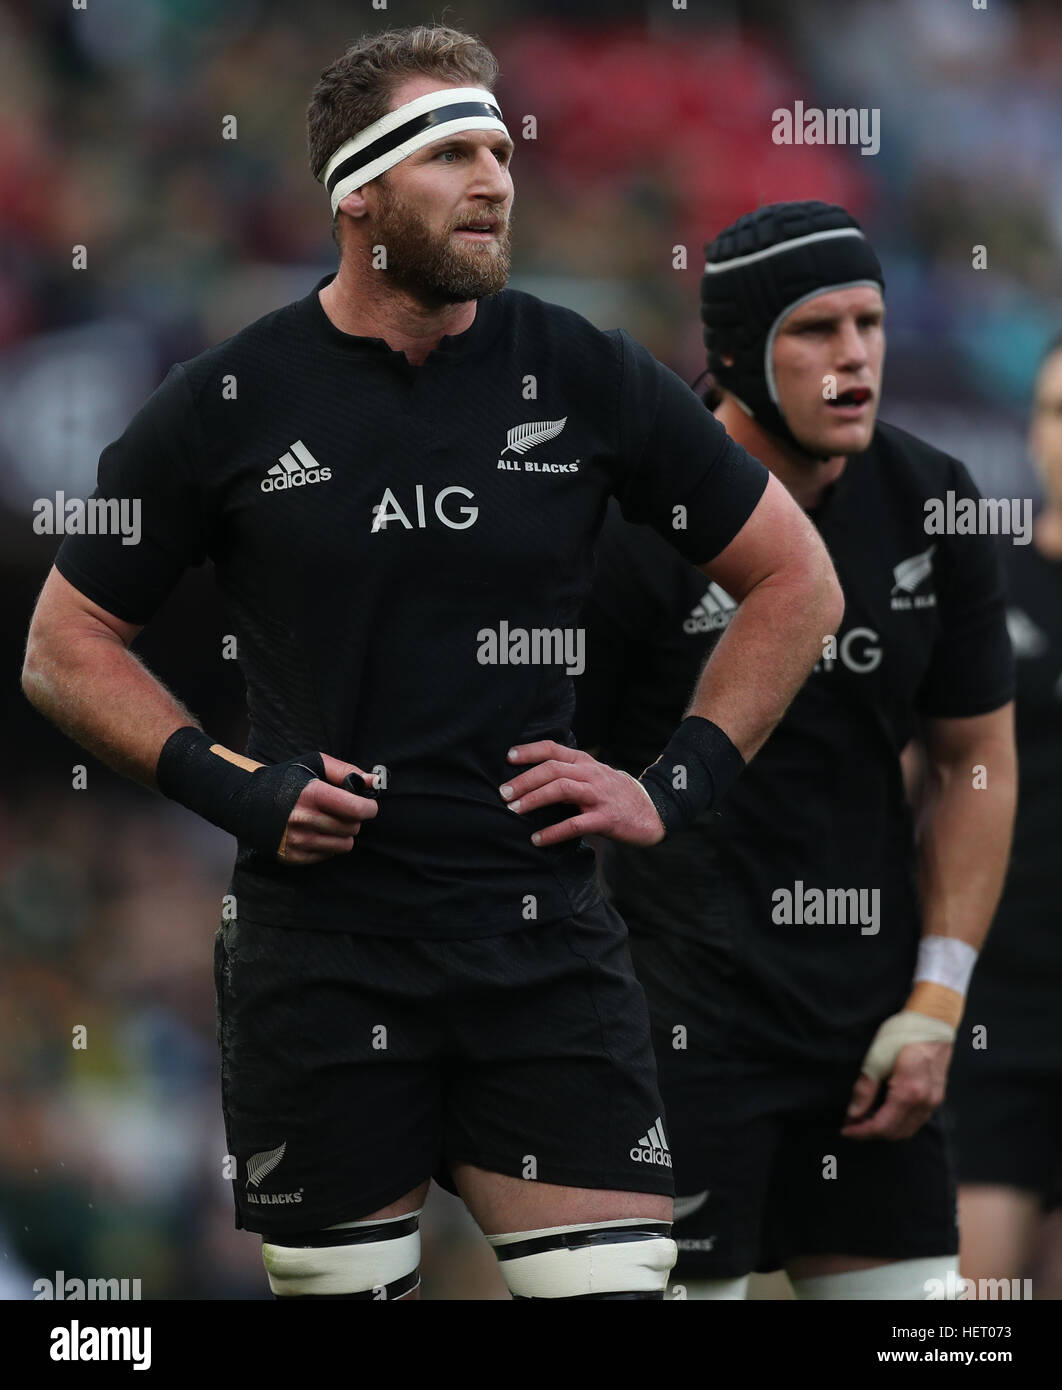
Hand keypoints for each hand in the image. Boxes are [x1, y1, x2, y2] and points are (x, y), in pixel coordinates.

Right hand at [278, 753, 378, 865]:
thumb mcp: (313, 764)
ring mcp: (296, 840)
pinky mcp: (291, 855)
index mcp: (311, 794)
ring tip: (329, 821)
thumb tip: (373, 781)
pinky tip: (315, 832)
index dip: (368, 807)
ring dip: (343, 834)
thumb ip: (345, 770)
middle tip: (342, 811)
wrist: (246, 800)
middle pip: (352, 828)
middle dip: (353, 819)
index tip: (367, 805)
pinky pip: (327, 855)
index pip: (356, 809)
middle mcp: (303, 819)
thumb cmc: (285, 780)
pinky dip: (327, 844)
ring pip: (344, 845)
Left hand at [500, 740, 665, 847]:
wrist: (653, 811)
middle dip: (525, 780)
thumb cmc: (616, 794)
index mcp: (586, 762)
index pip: (554, 749)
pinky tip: (537, 839)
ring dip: (534, 799)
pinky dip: (553, 832)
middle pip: (553, 769)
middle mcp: (591, 774)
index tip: (508, 757)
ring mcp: (599, 796)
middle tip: (504, 792)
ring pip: (561, 789)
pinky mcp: (605, 819)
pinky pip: (574, 824)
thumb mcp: (595, 775)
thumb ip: (571, 772)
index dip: (530, 751)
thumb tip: (534, 777)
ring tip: (514, 810)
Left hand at [840, 1040, 952, 1140]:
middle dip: (871, 1132)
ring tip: (864, 1118)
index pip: (883, 1126)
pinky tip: (883, 1111)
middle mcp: (925, 1102)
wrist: (933, 1021)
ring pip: (907, 1130)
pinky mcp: (936, 1096)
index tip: (845, 1130)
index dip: (861, 1132)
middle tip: (851, 1124)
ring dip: (885, 1129)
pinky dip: (898, 1122)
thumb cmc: (903, 1034)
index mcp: (909, 1092)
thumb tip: (853, 1113)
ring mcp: (934, 1101)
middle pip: (895, 1133)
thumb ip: (865, 1088)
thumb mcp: (876, 1057)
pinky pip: (916, 1120)